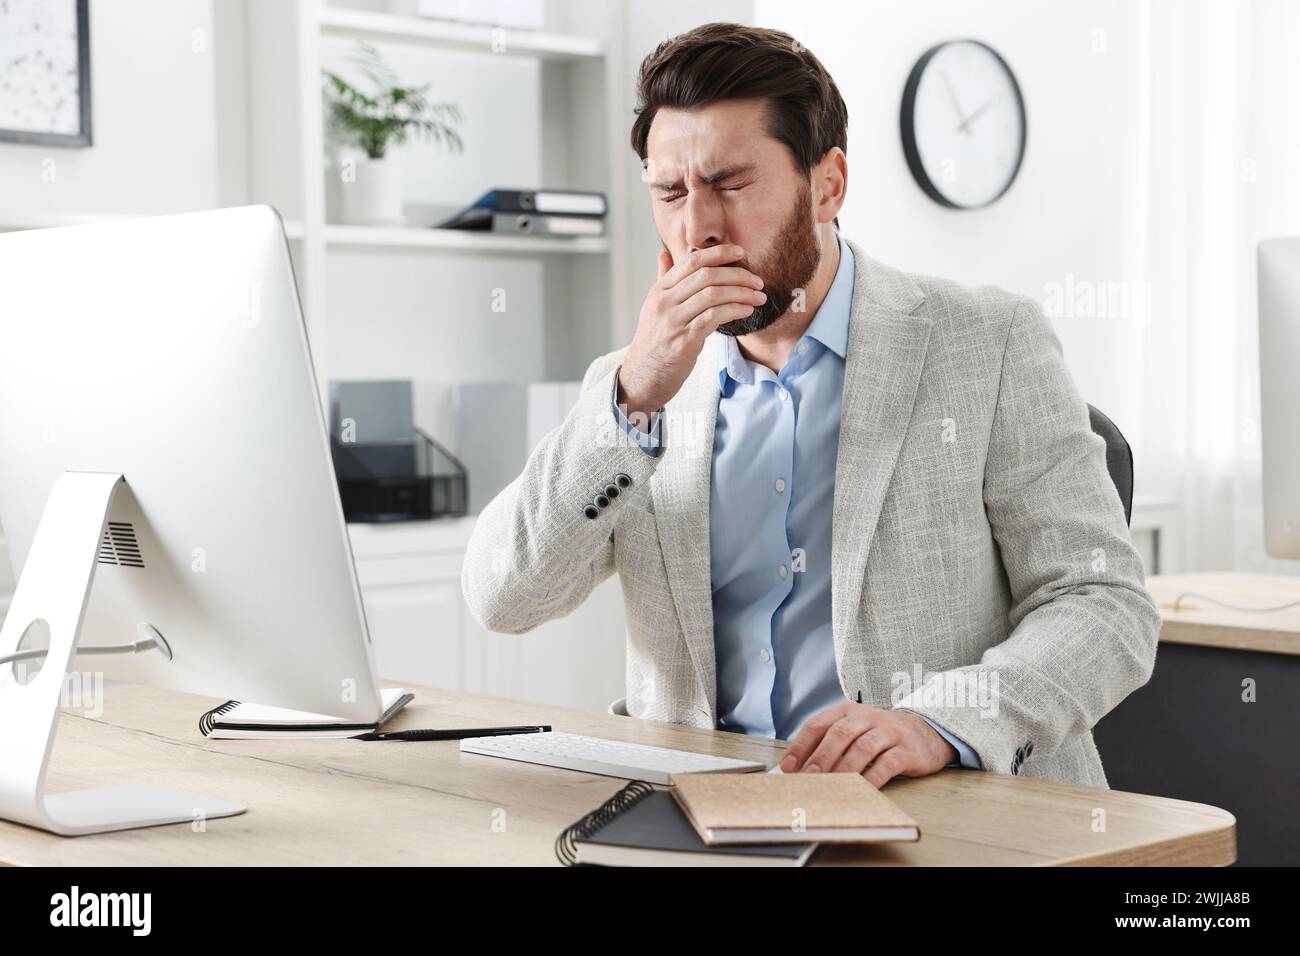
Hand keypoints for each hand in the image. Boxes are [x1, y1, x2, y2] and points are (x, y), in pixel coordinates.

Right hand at [617, 245, 765, 418]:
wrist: (642, 378)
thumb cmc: (654, 343)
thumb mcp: (653, 308)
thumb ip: (663, 280)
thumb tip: (664, 254)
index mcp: (659, 291)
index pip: (692, 261)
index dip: (719, 253)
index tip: (741, 252)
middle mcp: (664, 302)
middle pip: (706, 276)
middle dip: (738, 275)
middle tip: (757, 281)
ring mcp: (673, 321)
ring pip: (713, 294)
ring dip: (742, 293)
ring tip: (759, 297)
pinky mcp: (683, 341)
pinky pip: (714, 317)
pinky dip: (735, 310)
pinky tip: (747, 311)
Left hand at [779, 702, 958, 788]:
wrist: (924, 733)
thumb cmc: (880, 735)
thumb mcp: (854, 729)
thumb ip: (830, 743)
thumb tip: (799, 768)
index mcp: (848, 711)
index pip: (818, 724)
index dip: (801, 745)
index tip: (787, 766)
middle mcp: (868, 717)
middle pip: (840, 734)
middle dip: (821, 757)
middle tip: (808, 777)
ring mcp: (889, 732)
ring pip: (862, 748)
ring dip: (844, 769)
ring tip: (831, 786)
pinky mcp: (907, 750)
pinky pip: (887, 764)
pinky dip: (873, 778)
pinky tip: (862, 789)